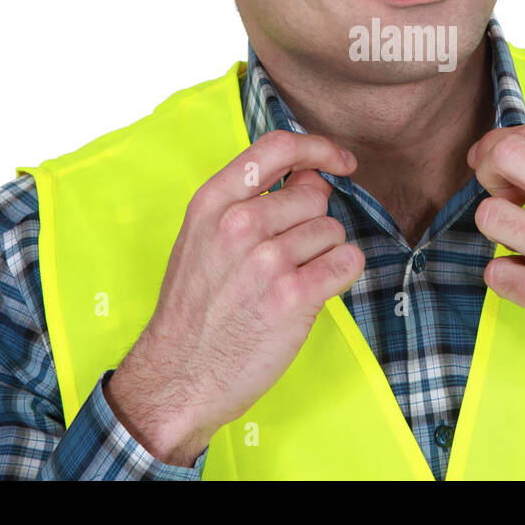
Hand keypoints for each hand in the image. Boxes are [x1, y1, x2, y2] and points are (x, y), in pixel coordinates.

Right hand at [106, 130, 363, 465]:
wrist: (177, 377)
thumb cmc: (194, 309)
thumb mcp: (202, 239)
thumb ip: (249, 201)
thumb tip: (310, 176)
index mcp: (213, 202)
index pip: (279, 147)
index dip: (319, 148)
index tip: (340, 162)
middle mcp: (239, 224)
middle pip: (315, 195)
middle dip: (313, 223)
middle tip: (288, 258)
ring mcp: (267, 260)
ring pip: (333, 231)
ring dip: (324, 255)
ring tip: (289, 282)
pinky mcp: (293, 297)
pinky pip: (347, 262)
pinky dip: (341, 275)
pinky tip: (313, 293)